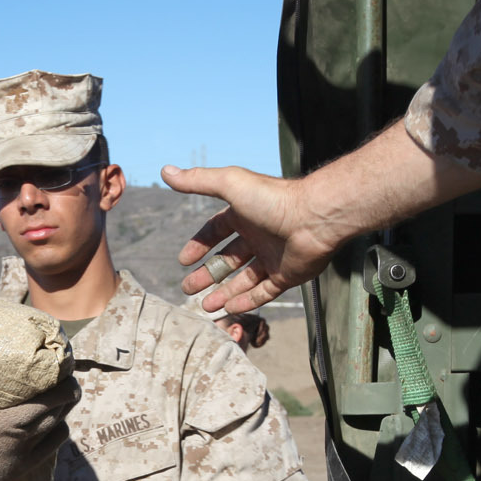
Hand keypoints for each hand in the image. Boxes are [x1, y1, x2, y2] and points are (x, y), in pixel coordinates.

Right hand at [0, 370, 78, 480]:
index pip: (49, 399)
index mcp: (1, 423)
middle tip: (67, 379)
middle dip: (68, 396)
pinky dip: (52, 442)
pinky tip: (49, 434)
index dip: (63, 381)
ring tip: (62, 405)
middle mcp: (16, 441)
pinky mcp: (12, 478)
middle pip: (59, 414)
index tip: (65, 364)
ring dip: (62, 419)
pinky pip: (44, 457)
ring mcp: (17, 462)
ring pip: (56, 436)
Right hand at [162, 165, 332, 314]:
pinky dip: (246, 301)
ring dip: (223, 293)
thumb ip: (198, 181)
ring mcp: (273, 257)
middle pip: (227, 259)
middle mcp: (258, 236)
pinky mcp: (287, 275)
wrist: (315, 218)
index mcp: (244, 214)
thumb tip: (165, 170)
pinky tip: (229, 310)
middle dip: (207, 275)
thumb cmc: (273, 199)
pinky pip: (264, 292)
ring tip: (205, 307)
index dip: (199, 245)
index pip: (216, 231)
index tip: (183, 261)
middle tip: (188, 289)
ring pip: (243, 280)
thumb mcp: (230, 185)